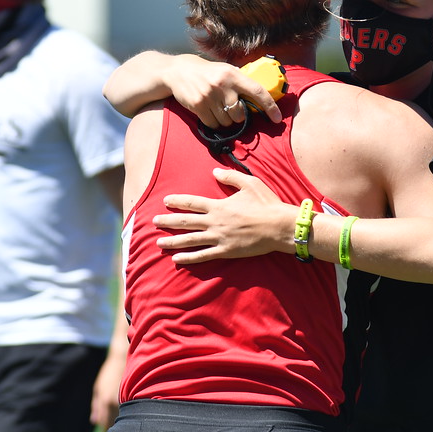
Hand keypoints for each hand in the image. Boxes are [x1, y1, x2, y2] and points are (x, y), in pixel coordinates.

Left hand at [90, 351, 123, 430]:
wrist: (121, 359)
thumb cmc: (109, 373)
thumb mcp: (98, 388)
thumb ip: (96, 405)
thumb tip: (94, 421)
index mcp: (104, 401)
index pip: (104, 422)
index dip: (106, 430)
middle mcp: (113, 402)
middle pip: (113, 423)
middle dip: (113, 430)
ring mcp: (124, 398)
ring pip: (122, 418)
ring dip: (122, 424)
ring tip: (125, 430)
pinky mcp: (133, 395)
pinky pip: (130, 410)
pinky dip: (129, 415)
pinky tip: (131, 418)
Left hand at [155, 169, 294, 263]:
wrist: (279, 226)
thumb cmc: (266, 203)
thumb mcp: (249, 183)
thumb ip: (230, 177)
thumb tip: (214, 172)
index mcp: (219, 205)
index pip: (192, 203)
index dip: (177, 202)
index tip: (166, 201)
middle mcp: (215, 222)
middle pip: (186, 222)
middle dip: (167, 222)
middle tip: (153, 222)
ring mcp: (219, 238)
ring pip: (190, 240)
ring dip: (173, 242)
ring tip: (159, 243)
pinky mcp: (226, 251)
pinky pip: (203, 256)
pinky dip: (189, 258)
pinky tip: (177, 259)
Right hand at [165, 56, 281, 127]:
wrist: (179, 71)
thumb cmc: (208, 72)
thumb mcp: (226, 70)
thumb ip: (242, 82)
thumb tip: (263, 96)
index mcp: (233, 75)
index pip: (258, 92)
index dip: (270, 107)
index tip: (278, 119)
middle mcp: (222, 85)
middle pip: (240, 114)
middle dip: (237, 116)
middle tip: (228, 107)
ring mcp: (209, 96)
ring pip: (226, 122)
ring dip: (224, 119)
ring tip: (216, 107)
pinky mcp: (198, 105)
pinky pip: (213, 124)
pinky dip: (213, 122)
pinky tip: (208, 111)